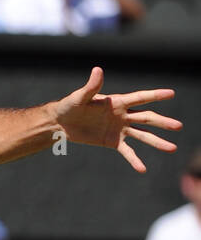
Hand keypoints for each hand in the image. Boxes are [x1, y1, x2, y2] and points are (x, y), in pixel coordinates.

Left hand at [54, 67, 180, 172]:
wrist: (61, 122)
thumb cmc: (70, 105)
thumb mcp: (80, 97)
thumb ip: (91, 86)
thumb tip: (97, 70)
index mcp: (117, 102)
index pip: (140, 98)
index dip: (155, 96)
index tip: (171, 94)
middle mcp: (123, 115)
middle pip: (147, 119)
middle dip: (162, 123)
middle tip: (178, 126)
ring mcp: (119, 129)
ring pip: (142, 136)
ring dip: (157, 141)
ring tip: (172, 148)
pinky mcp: (112, 141)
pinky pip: (127, 151)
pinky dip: (134, 160)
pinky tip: (143, 169)